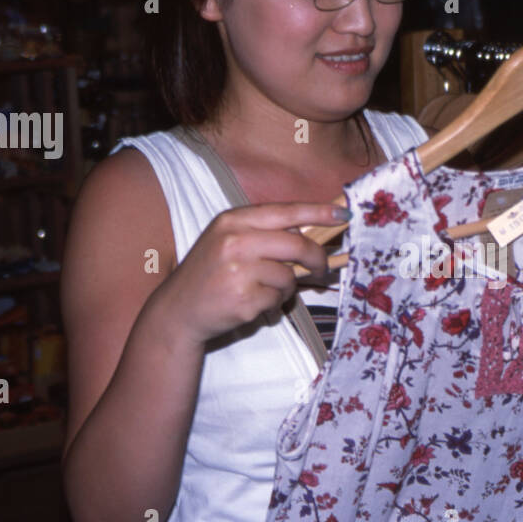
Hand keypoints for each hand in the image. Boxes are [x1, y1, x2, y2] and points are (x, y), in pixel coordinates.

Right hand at [150, 201, 347, 346]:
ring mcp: (238, 271)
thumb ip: (263, 233)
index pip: (285, 212)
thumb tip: (309, 235)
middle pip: (296, 245)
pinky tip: (251, 301)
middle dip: (316, 259)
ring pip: (289, 276)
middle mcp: (235, 241)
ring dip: (286, 286)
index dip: (318, 212)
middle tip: (322, 269)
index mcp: (233, 221)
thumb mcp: (228, 240)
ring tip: (262, 288)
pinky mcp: (244, 299)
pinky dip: (272, 303)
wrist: (179, 309)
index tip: (343, 214)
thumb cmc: (210, 273)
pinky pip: (278, 299)